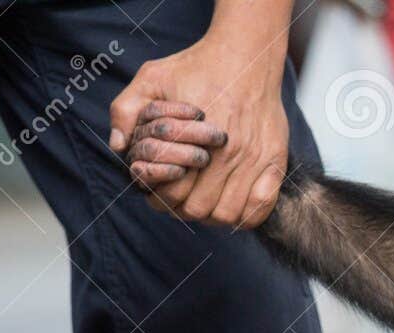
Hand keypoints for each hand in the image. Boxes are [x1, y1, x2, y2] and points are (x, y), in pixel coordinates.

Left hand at [109, 1, 291, 227]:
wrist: (246, 55)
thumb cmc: (196, 67)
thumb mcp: (152, 77)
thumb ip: (126, 109)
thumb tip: (119, 146)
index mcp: (195, 138)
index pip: (174, 193)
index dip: (162, 199)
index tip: (159, 195)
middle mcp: (227, 153)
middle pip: (200, 209)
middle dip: (185, 209)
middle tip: (181, 199)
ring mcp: (254, 159)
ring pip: (228, 215)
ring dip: (214, 215)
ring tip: (206, 201)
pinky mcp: (275, 160)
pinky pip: (260, 209)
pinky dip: (246, 216)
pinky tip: (234, 203)